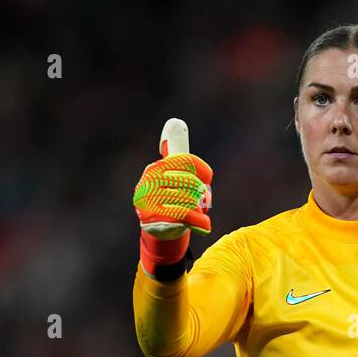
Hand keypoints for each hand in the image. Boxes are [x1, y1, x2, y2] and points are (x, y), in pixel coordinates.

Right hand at [133, 118, 212, 272]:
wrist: (159, 233)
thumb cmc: (171, 200)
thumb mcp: (175, 175)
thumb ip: (176, 152)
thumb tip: (174, 123)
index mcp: (156, 168)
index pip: (184, 161)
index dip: (201, 170)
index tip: (207, 179)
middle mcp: (149, 181)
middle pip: (189, 182)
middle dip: (201, 194)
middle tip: (203, 202)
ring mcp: (149, 200)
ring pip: (188, 199)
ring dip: (200, 210)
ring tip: (201, 215)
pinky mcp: (153, 218)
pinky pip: (184, 214)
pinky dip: (199, 221)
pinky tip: (205, 225)